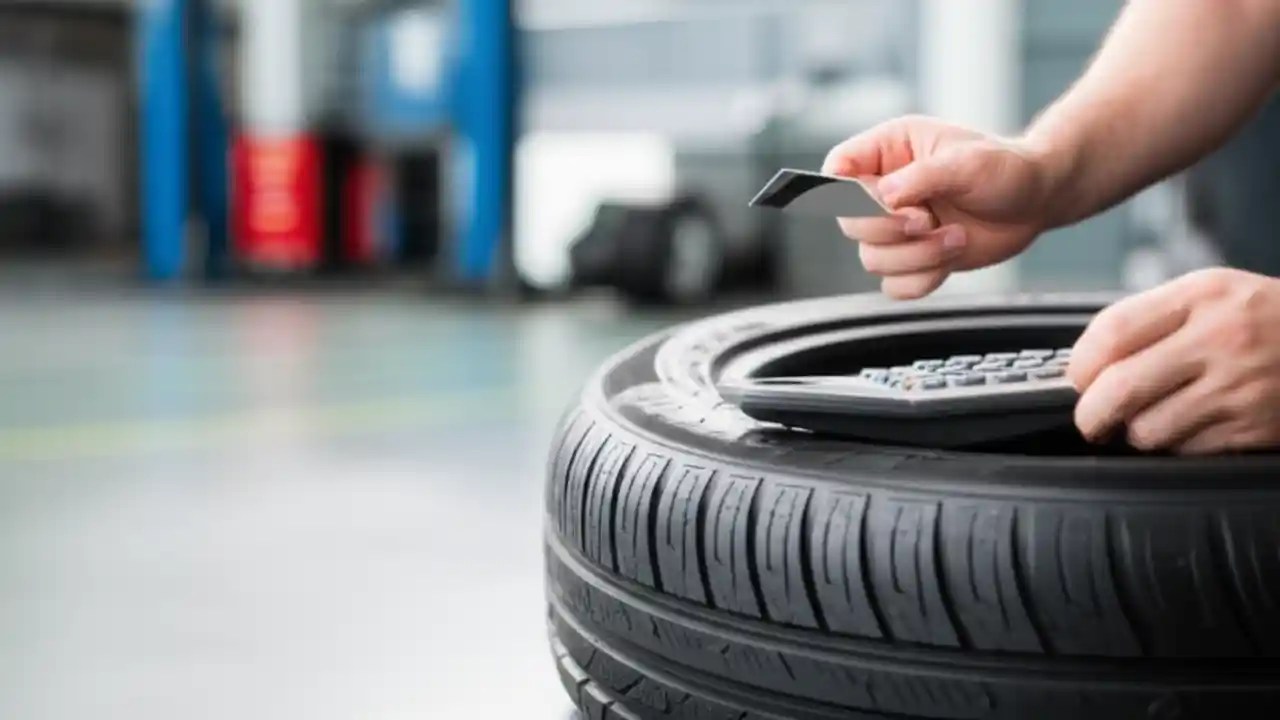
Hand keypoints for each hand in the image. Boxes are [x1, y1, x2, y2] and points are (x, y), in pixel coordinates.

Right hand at [823, 116, 1064, 298]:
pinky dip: (922, 279)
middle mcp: (884, 190)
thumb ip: (922, 176)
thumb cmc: (1004, 168)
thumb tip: (886, 196)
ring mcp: (895, 228)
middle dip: (891, 229)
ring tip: (954, 237)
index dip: (842, 188)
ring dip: (916, 256)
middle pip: (850, 222)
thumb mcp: (966, 162)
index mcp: (888, 151)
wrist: (1035, 201)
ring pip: (872, 259)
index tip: (878, 198)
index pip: (839, 167)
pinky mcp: (911, 259)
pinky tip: (950, 257)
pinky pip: (894, 287)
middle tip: (928, 220)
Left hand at [1070, 268, 1279, 454]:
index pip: (1113, 331)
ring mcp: (1240, 387)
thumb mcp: (1211, 293)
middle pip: (1120, 387)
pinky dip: (1175, 444)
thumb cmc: (1263, 318)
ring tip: (1150, 416)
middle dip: (1090, 412)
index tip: (1076, 378)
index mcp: (1202, 296)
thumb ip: (1150, 319)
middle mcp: (1221, 339)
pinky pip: (1185, 450)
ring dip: (1136, 431)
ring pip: (1147, 429)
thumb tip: (1085, 363)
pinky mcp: (1254, 429)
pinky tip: (1190, 425)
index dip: (1080, 363)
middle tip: (1090, 418)